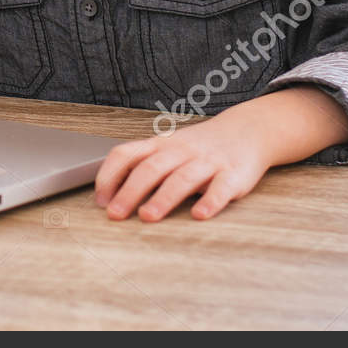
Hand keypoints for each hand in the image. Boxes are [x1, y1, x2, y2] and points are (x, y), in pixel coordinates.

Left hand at [93, 111, 271, 221]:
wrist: (248, 130)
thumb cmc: (199, 146)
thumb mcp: (167, 149)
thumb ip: (142, 165)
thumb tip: (108, 194)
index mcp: (160, 145)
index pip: (127, 154)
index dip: (110, 175)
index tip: (100, 199)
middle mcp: (181, 151)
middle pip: (151, 168)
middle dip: (130, 192)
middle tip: (115, 214)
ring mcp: (208, 162)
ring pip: (182, 178)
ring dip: (163, 198)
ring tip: (148, 216)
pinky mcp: (234, 175)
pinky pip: (221, 188)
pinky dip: (210, 201)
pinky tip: (199, 215)